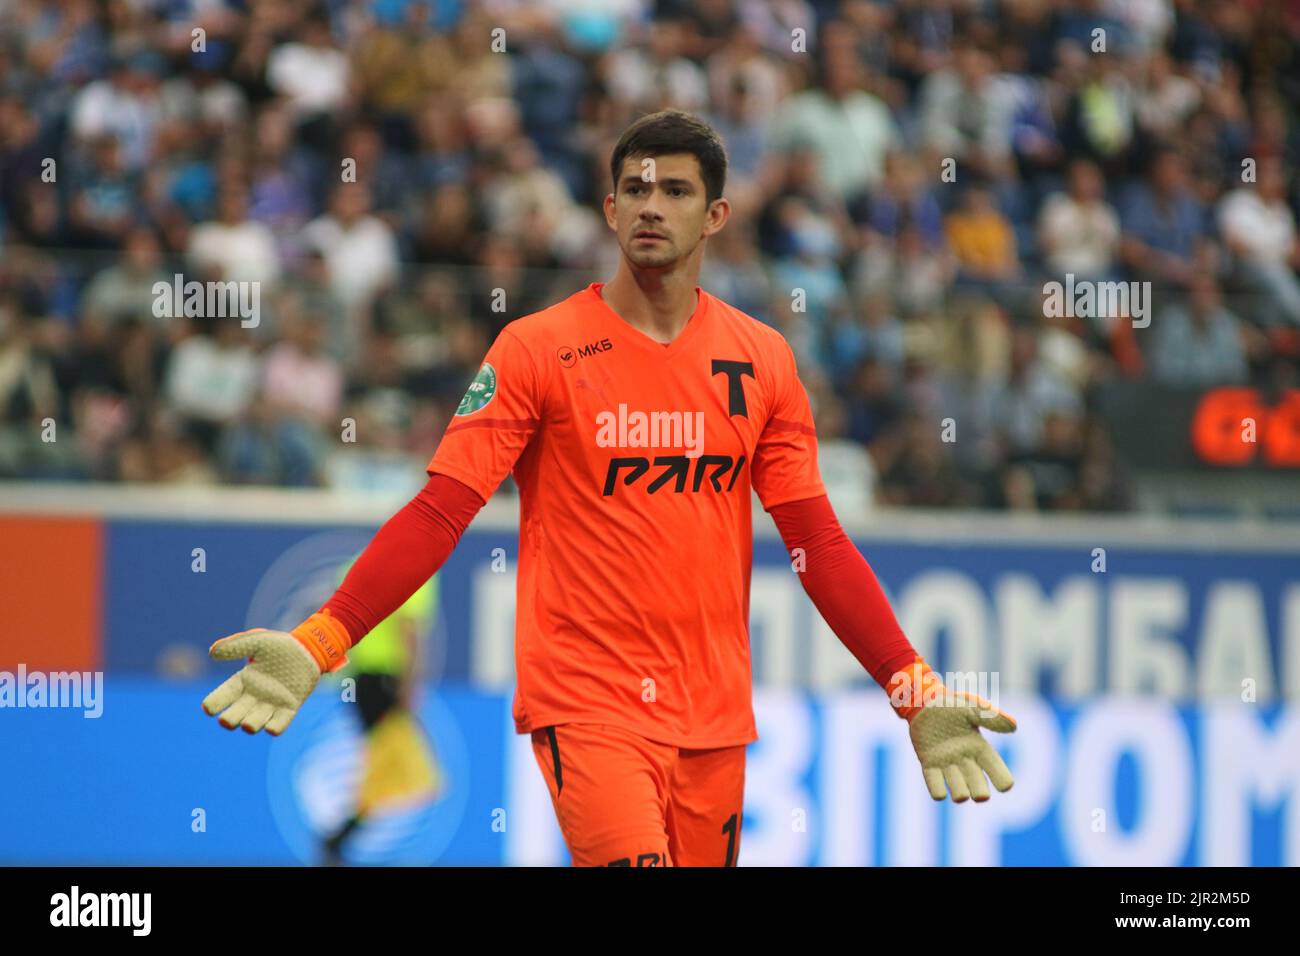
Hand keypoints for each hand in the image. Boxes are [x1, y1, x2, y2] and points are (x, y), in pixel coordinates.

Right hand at [202, 629, 322, 734]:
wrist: (308, 650)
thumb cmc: (279, 646)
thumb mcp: (257, 641)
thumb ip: (236, 646)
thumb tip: (212, 653)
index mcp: (242, 681)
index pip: (222, 696)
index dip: (213, 703)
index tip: (207, 708)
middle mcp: (253, 697)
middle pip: (235, 715)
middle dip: (229, 720)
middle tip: (225, 721)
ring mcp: (271, 704)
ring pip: (255, 722)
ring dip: (251, 725)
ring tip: (248, 725)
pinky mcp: (289, 708)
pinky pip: (280, 724)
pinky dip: (276, 728)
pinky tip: (272, 729)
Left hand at [888, 657, 1015, 801]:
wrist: (923, 701)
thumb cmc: (952, 704)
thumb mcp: (974, 707)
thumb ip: (992, 717)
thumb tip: (1014, 727)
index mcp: (981, 750)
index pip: (1000, 774)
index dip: (1004, 782)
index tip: (1003, 783)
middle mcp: (967, 762)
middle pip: (980, 790)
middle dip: (980, 793)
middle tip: (979, 794)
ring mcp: (947, 765)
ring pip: (959, 793)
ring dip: (960, 794)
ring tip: (958, 788)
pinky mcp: (929, 765)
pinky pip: (935, 786)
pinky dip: (938, 792)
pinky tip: (940, 792)